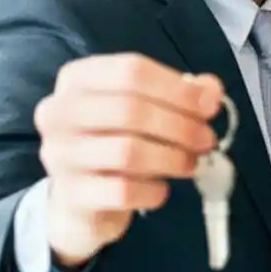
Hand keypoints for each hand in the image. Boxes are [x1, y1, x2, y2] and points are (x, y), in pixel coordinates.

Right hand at [34, 54, 223, 267]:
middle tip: (206, 139)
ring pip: (127, 152)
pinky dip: (153, 190)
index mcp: (77, 79)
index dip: (177, 88)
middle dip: (179, 125)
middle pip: (130, 110)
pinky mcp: (70, 195)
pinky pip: (123, 191)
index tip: (209, 105)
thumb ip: (180, 95)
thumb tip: (211, 91)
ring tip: (190, 163)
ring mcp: (59, 154)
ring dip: (171, 158)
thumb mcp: (144, 110)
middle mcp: (58, 112)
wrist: (78, 201)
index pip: (131, 71)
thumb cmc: (114, 142)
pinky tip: (161, 189)